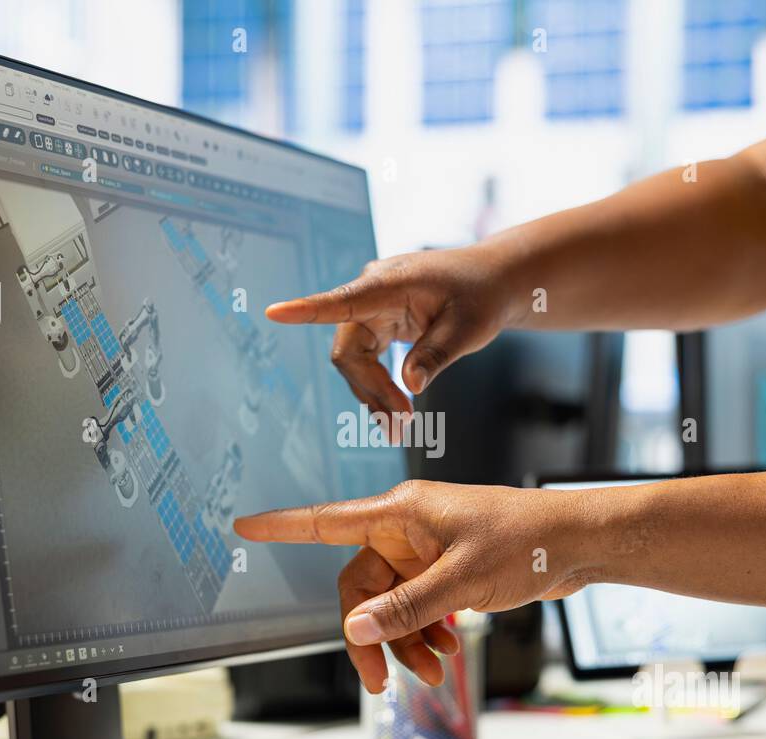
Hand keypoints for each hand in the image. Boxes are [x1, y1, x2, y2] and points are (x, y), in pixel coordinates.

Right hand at [234, 480, 602, 691]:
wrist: (575, 544)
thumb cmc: (525, 540)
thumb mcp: (462, 579)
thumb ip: (406, 607)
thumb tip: (356, 629)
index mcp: (400, 513)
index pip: (326, 521)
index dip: (282, 526)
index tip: (244, 525)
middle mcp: (406, 529)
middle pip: (360, 587)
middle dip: (369, 636)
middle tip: (377, 683)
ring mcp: (425, 551)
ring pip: (390, 605)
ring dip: (405, 641)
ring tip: (434, 671)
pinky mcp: (445, 568)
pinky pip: (416, 606)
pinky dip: (426, 632)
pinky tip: (448, 650)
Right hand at [264, 245, 518, 417]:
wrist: (490, 283)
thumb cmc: (481, 297)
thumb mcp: (468, 329)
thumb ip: (436, 355)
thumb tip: (409, 386)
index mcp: (390, 283)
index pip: (342, 299)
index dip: (307, 309)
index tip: (274, 312)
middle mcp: (372, 292)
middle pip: (348, 350)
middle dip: (370, 390)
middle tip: (402, 424)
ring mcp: (371, 307)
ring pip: (353, 361)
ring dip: (373, 395)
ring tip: (400, 428)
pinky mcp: (377, 322)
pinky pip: (364, 360)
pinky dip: (377, 388)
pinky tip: (393, 414)